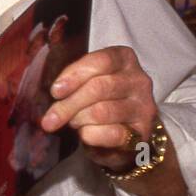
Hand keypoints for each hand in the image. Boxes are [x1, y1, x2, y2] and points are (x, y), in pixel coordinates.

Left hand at [40, 46, 157, 171]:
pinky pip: (112, 133)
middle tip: (51, 118)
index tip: (55, 91)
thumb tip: (55, 92)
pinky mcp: (143, 132)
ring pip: (102, 111)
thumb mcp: (86, 82)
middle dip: (69, 104)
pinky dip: (91, 135)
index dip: (74, 76)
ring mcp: (143, 107)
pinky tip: (85, 134)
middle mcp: (139, 80)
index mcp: (125, 59)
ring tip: (72, 123)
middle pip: (99, 88)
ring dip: (79, 119)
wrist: (119, 136)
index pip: (101, 61)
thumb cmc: (98, 101)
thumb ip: (73, 81)